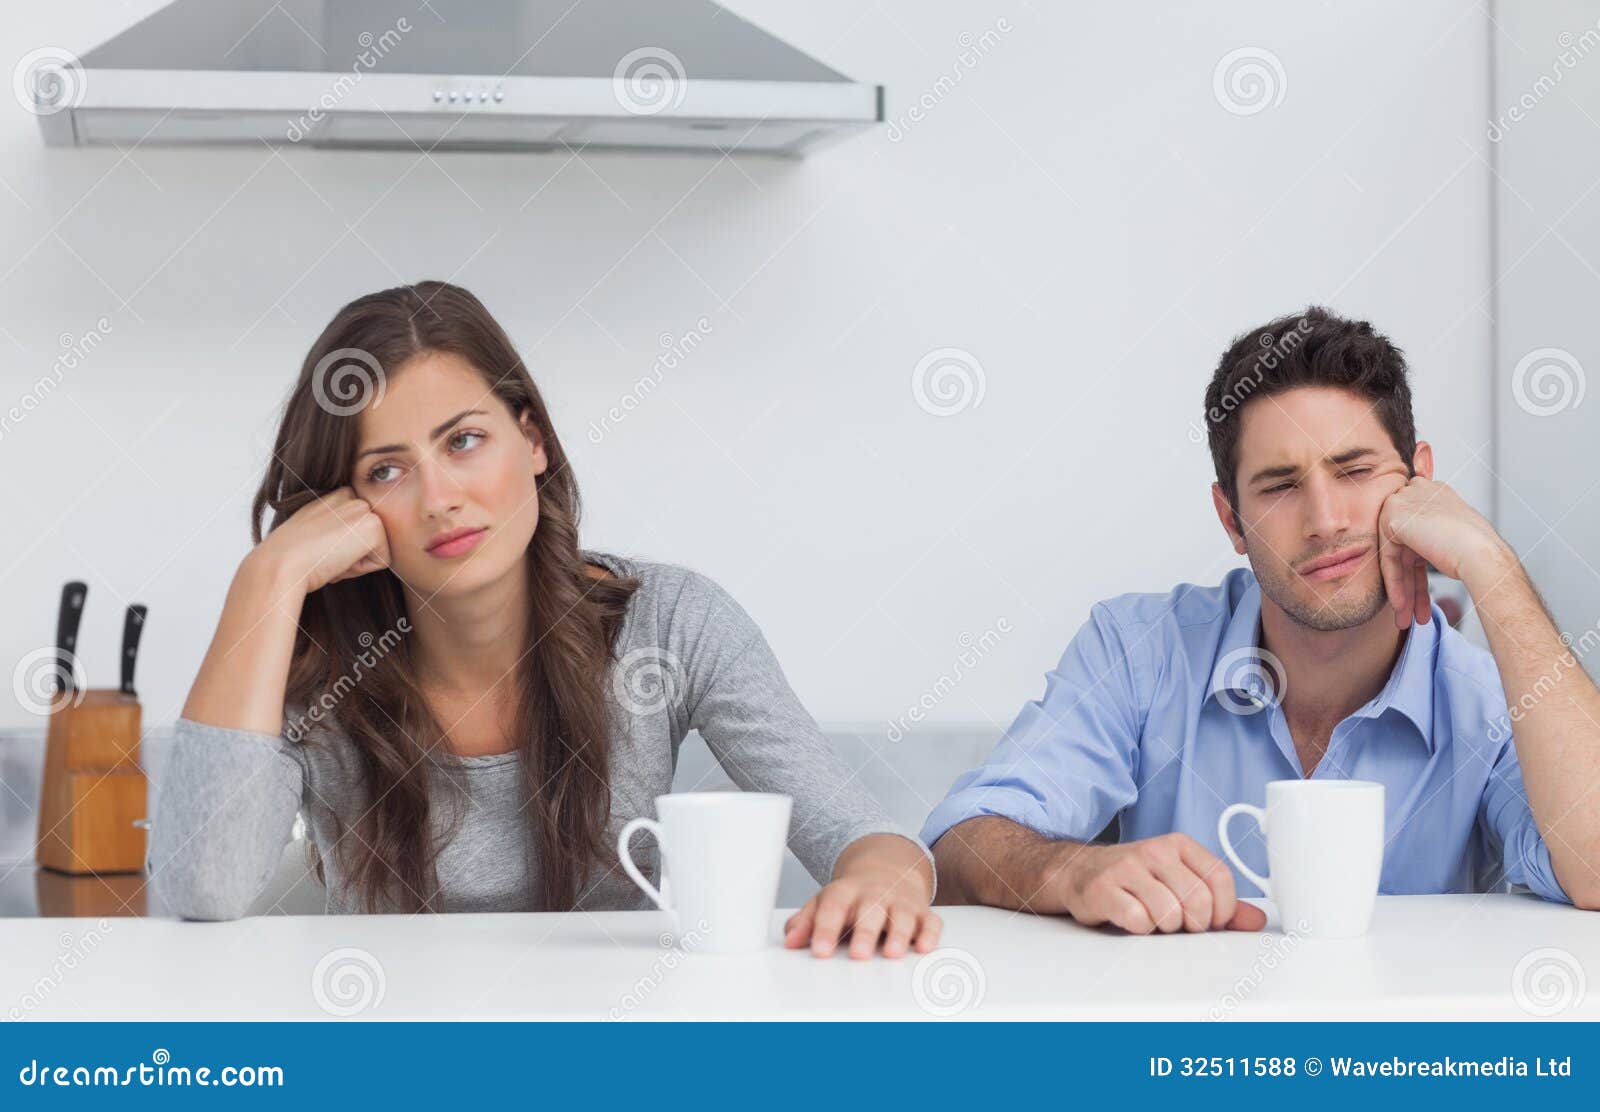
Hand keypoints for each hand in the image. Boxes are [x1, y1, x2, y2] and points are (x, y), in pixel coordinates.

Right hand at [252, 486, 391, 594]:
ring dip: (356, 562)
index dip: (341, 547)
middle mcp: (351, 495)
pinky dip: (361, 569)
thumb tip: (349, 543)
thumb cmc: (291, 557)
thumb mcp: (313, 533)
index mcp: (335, 496)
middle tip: (323, 553)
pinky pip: (383, 560)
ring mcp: (363, 508)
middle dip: (351, 553)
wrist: (281, 564)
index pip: (358, 530)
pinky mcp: (374, 526)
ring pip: (378, 549)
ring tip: (329, 556)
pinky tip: (337, 560)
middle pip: (370, 539)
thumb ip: (334, 529)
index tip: (317, 547)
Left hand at [783, 834, 940, 958]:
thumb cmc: (851, 898)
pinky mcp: (923, 912)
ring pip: (902, 915)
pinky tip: (924, 948)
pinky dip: (930, 934)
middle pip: (870, 909)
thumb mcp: (824, 903)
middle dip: (865, 932)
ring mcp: (900, 902)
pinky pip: (930, 921)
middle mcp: (875, 894)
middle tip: (858, 955)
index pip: (834, 906)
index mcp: (845, 891)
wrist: (887, 872)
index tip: (819, 951)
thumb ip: (806, 922)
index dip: (825, 929)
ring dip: (898, 934)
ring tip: (892, 953)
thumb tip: (789, 941)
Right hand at [1051, 833, 1266, 933]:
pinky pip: (1138, 920)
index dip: (1223, 910)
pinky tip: (1132, 919)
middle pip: (1198, 901)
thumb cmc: (1134, 880)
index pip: (1220, 878)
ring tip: (1152, 919)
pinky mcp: (1103, 888)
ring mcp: (1127, 867)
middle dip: (1193, 924)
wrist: (1078, 872)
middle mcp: (1154, 850)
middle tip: (1178, 924)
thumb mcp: (1179, 881)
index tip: (1212, 921)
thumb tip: (1256, 920)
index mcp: (1178, 844)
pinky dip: (1139, 929)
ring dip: (1164, 928)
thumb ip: (1219, 901)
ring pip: (1169, 914)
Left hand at [1376, 477, 1515, 628]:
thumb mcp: (1454, 536)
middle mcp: (1418, 493)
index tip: (1420, 596)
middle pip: (1406, 547)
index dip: (1418, 570)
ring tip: (1406, 619)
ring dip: (1403, 590)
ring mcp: (1404, 502)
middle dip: (1409, 584)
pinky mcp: (1393, 517)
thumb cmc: (1480, 551)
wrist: (1482, 554)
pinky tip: (1401, 606)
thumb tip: (1418, 551)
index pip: (1418, 534)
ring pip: (1396, 556)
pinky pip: (1389, 557)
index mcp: (1435, 493)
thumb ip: (1433, 536)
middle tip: (1411, 612)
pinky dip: (1395, 583)